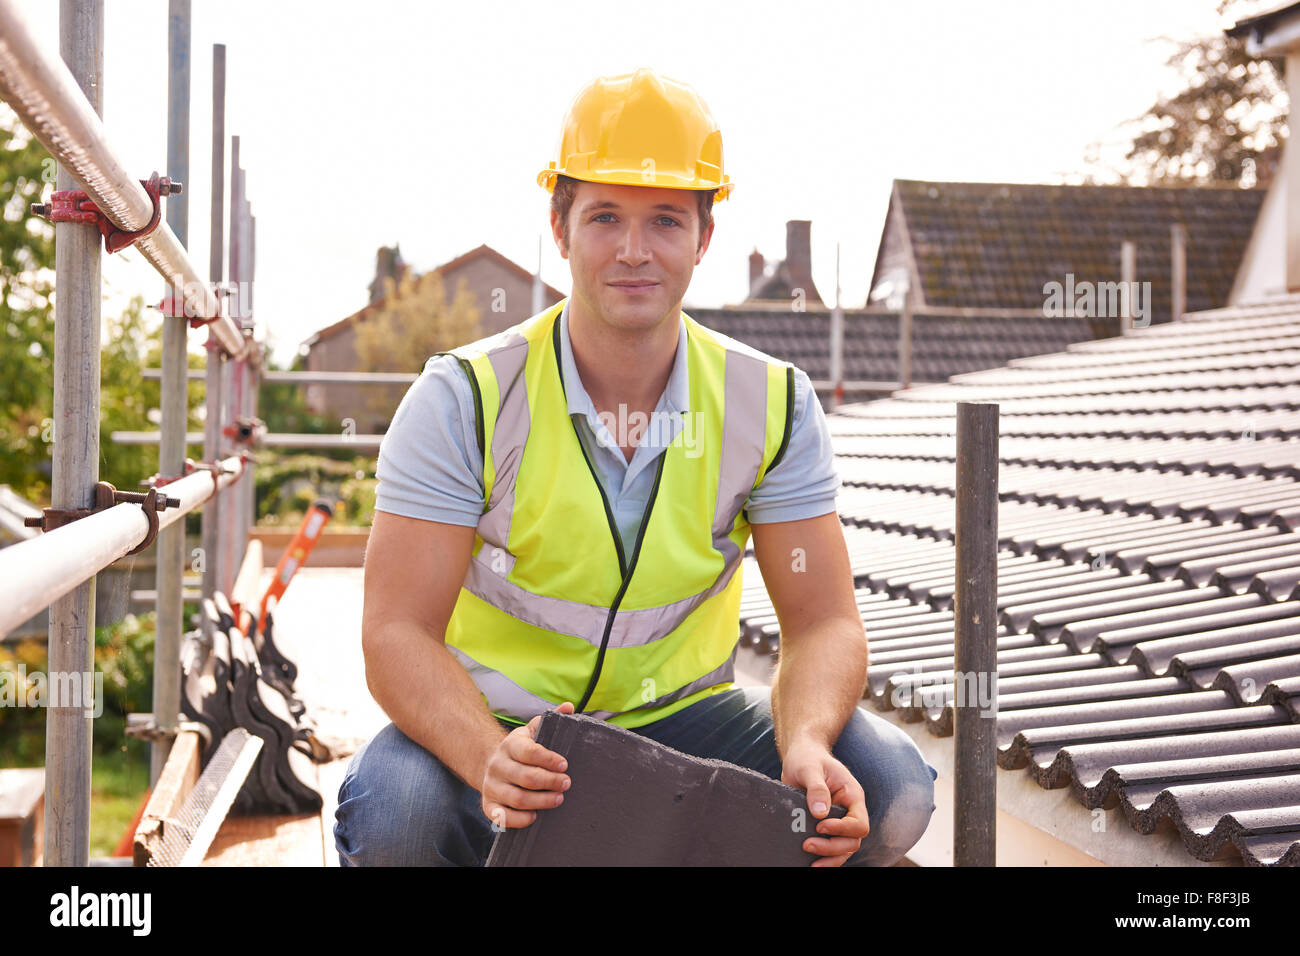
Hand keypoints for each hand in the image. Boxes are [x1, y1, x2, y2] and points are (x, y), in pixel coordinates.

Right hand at [480, 701, 574, 830]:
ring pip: (517, 798)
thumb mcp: (532, 731)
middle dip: (550, 782)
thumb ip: (551, 718)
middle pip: (526, 777)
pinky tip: (536, 815)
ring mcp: (491, 786)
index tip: (565, 765)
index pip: (529, 752)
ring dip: (541, 801)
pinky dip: (520, 819)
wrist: (490, 764)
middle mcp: (497, 765)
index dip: (549, 759)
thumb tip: (569, 707)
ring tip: (558, 799)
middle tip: (566, 783)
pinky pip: (503, 817)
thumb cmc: (520, 749)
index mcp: (510, 745)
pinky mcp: (488, 805)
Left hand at [781, 737, 869, 866]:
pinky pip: (832, 850)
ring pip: (844, 850)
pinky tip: (811, 864)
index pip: (859, 822)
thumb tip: (820, 813)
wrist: (800, 757)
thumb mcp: (810, 768)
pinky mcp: (825, 828)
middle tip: (807, 844)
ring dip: (829, 858)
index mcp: (852, 797)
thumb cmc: (808, 758)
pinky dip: (825, 859)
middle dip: (832, 847)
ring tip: (810, 863)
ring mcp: (839, 822)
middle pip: (853, 841)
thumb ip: (816, 788)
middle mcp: (849, 812)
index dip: (842, 829)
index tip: (820, 825)